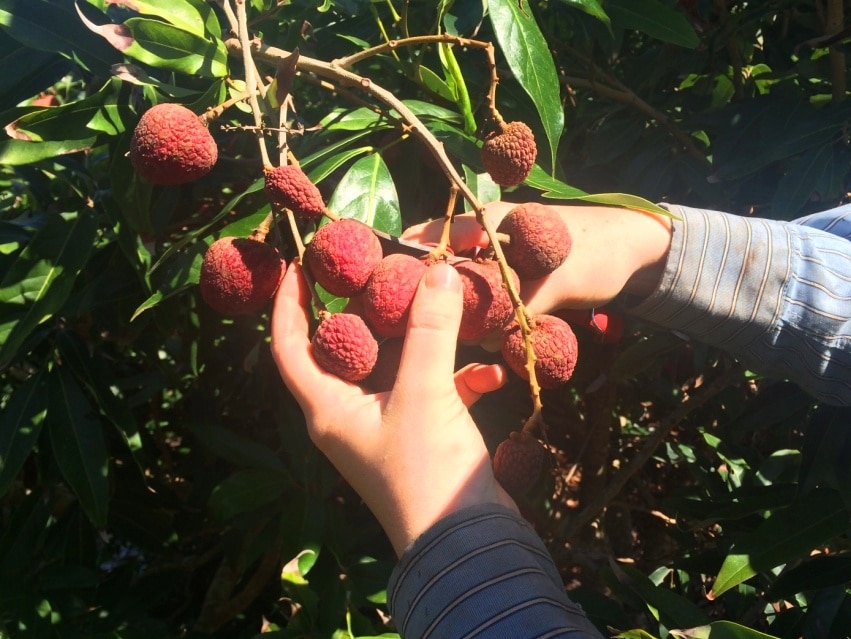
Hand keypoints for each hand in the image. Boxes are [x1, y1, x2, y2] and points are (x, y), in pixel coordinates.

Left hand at [271, 260, 517, 555]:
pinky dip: (459, 376)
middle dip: (368, 309)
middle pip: (348, 348)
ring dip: (424, 339)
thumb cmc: (427, 474)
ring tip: (447, 302)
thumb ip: (431, 330)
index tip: (299, 265)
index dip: (288, 305)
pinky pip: (434, 392)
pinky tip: (492, 370)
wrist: (469, 545)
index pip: (289, 347)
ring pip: (398, 366)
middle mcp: (350, 415)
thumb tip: (439, 270)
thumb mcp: (426, 394)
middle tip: (383, 269)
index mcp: (328, 408)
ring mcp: (387, 426)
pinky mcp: (423, 435)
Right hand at [403, 202, 672, 313]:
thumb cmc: (598, 252)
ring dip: (462, 311)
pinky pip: (488, 297)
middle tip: (417, 328)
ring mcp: (503, 258)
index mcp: (493, 220)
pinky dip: (484, 316)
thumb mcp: (558, 281)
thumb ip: (518, 306)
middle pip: (445, 265)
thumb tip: (480, 338)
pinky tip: (482, 340)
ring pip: (466, 286)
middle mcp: (490, 236)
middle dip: (433, 295)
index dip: (409, 262)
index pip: (434, 235)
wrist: (640, 250)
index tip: (389, 294)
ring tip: (450, 341)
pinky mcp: (516, 278)